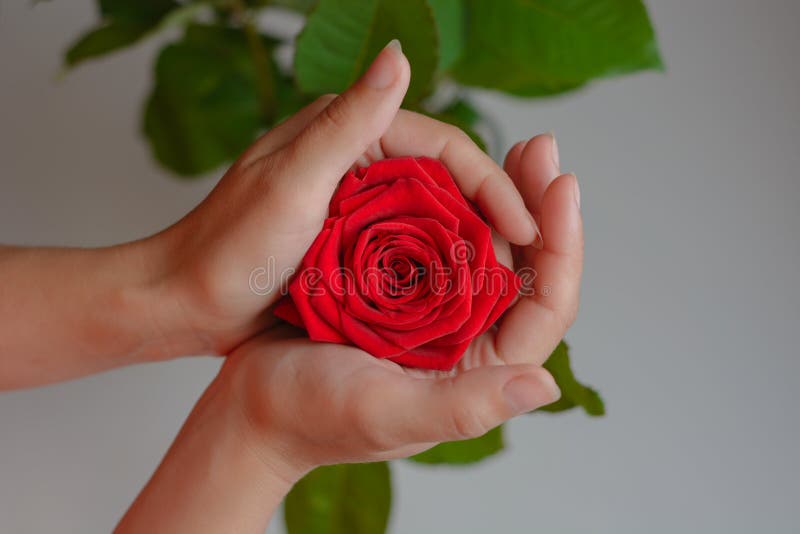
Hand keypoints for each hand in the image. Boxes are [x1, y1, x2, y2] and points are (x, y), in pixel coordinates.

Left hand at [146, 41, 540, 356]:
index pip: (444, 146)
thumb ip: (349, 120)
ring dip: (469, 242)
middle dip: (490, 213)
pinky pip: (410, 246)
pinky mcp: (351, 241)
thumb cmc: (227, 246)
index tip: (527, 229)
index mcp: (347, 132)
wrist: (182, 301)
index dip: (493, 185)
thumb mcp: (292, 182)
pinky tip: (460, 291)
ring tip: (502, 279)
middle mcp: (357, 160)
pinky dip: (438, 265)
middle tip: (523, 260)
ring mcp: (356, 203)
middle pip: (446, 179)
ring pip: (433, 215)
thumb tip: (400, 52)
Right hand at [221, 133, 582, 474]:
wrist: (250, 400)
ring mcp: (438, 310)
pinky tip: (457, 169)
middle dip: (539, 203)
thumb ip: (464, 406)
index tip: (563, 184)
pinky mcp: (404, 288)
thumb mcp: (387, 412)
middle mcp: (470, 337)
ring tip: (516, 149)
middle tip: (540, 147)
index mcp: (480, 368)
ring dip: (504, 194)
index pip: (547, 305)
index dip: (563, 245)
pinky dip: (456, 202)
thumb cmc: (311, 414)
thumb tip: (546, 384)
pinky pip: (444, 239)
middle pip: (528, 266)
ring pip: (489, 246)